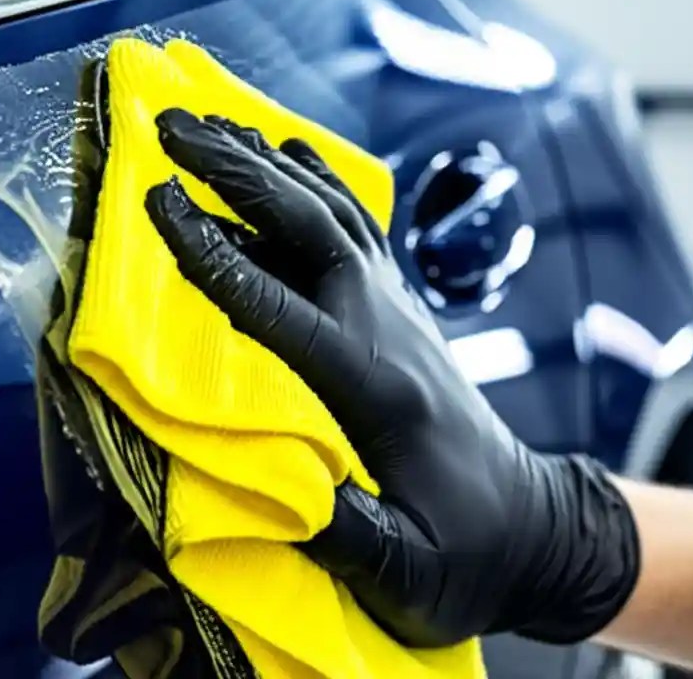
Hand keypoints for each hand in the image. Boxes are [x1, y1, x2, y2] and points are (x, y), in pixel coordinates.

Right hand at [146, 109, 639, 647]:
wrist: (534, 529)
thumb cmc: (465, 557)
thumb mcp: (406, 570)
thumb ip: (345, 533)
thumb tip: (270, 492)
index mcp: (374, 387)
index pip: (279, 306)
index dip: (214, 255)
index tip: (158, 203)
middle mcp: (388, 328)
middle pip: (311, 227)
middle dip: (239, 172)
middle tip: (172, 125)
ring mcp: (400, 313)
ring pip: (334, 214)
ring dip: (272, 165)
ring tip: (213, 123)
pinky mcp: (402, 314)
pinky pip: (354, 228)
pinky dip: (315, 184)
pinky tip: (288, 154)